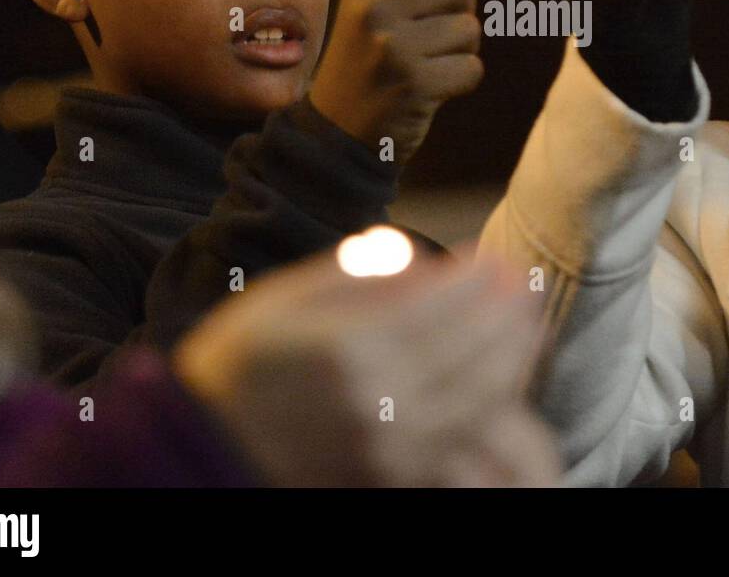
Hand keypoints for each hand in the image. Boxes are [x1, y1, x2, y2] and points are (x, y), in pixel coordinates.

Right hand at [173, 251, 560, 486]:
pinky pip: (463, 435)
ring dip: (513, 352)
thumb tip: (420, 258)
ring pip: (479, 395)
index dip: (473, 279)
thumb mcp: (282, 301)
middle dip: (504, 310)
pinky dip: (494, 399)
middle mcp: (376, 401)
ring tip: (526, 318)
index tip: (489, 255)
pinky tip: (504, 372)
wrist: (202, 449)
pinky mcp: (395, 473)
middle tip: (521, 278)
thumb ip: (355, 275)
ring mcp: (390, 444)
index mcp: (346, 350)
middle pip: (470, 350)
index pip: (437, 306)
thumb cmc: (238, 363)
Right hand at [310, 0, 505, 163]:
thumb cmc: (367, 68)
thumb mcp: (371, 15)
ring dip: (461, 50)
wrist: (337, 134)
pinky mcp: (416, 84)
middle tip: (432, 39)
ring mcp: (394, 47)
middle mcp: (374, 10)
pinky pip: (473, 68)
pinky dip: (462, 80)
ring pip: (470, 28)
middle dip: (461, 10)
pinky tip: (431, 91)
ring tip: (427, 66)